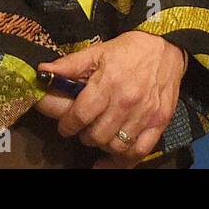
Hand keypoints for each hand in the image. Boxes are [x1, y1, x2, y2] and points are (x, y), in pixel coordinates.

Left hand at [33, 31, 188, 164]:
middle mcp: (125, 102)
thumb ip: (70, 65)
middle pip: (96, 135)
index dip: (67, 125)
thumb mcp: (97, 52)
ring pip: (115, 145)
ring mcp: (144, 115)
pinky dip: (123, 160)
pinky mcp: (159, 123)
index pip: (80, 115)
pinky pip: (139, 152)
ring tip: (98, 135)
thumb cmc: (128, 50)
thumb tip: (43, 71)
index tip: (65, 126)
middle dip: (84, 135)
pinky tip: (111, 159)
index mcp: (107, 83)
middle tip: (83, 128)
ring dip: (102, 144)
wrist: (166, 47)